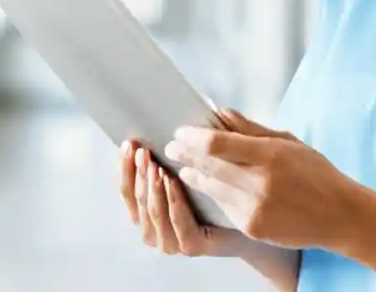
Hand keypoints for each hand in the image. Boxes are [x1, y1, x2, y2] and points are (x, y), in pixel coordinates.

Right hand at [117, 139, 250, 257]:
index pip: (127, 190)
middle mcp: (154, 229)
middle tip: (142, 151)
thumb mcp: (189, 170)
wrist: (251, 223)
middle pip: (137, 200)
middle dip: (138, 173)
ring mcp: (171, 240)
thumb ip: (169, 157)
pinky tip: (172, 182)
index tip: (129, 144)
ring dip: (152, 187)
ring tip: (155, 165)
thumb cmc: (216, 195)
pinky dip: (172, 202)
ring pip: (154, 212)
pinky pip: (177, 222)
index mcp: (148, 212)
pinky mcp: (192, 245)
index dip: (125, 167)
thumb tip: (152, 130)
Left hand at [164, 109, 364, 249]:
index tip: (181, 131)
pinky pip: (224, 206)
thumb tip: (221, 112)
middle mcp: (260, 183)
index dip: (192, 137)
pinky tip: (207, 185)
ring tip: (183, 166)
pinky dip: (213, 193)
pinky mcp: (252, 227)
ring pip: (211, 188)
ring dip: (193, 175)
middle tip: (171, 147)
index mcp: (270, 155)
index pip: (217, 144)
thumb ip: (251, 129)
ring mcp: (255, 208)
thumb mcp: (288, 142)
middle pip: (208, 165)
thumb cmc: (315, 173)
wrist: (339, 215)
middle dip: (184, 154)